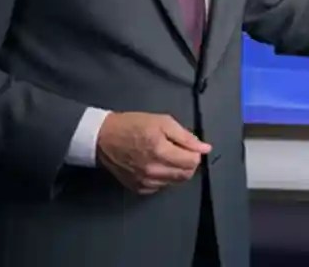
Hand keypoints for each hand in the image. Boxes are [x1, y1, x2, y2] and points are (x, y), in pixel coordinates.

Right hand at [96, 112, 211, 194]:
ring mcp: (145, 181)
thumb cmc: (132, 126)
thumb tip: (205, 148)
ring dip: (176, 170)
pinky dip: (164, 177)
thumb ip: (186, 136)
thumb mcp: (162, 122)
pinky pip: (161, 186)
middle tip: (180, 150)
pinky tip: (156, 164)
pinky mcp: (138, 188)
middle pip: (186, 174)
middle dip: (188, 163)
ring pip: (175, 182)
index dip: (196, 153)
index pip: (192, 162)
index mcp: (160, 151)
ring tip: (165, 155)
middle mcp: (153, 170)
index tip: (191, 147)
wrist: (103, 138)